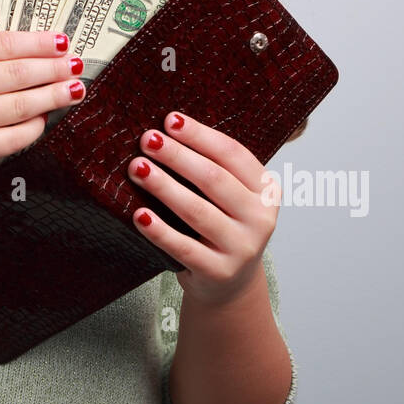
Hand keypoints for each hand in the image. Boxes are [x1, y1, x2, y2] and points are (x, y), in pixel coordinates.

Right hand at [0, 29, 86, 202]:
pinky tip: (45, 118)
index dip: (35, 42)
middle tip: (76, 64)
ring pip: (20, 105)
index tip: (60, 41)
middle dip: (53, 67)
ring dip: (53, 96)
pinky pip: (12, 138)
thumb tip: (21, 50)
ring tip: (74, 89)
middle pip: (16, 73)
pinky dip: (33, 127)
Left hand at [125, 110, 280, 308]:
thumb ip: (212, 167)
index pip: (233, 155)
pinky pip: (183, 247)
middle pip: (214, 179)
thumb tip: (167, 130)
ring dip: (164, 187)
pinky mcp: (219, 271)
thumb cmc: (222, 225)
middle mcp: (260, 218)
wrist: (230, 283)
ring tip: (137, 168)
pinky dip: (159, 230)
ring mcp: (242, 247)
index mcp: (266, 190)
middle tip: (147, 139)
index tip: (170, 120)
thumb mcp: (232, 196)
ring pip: (197, 211)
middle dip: (177, 156)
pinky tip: (139, 215)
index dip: (200, 135)